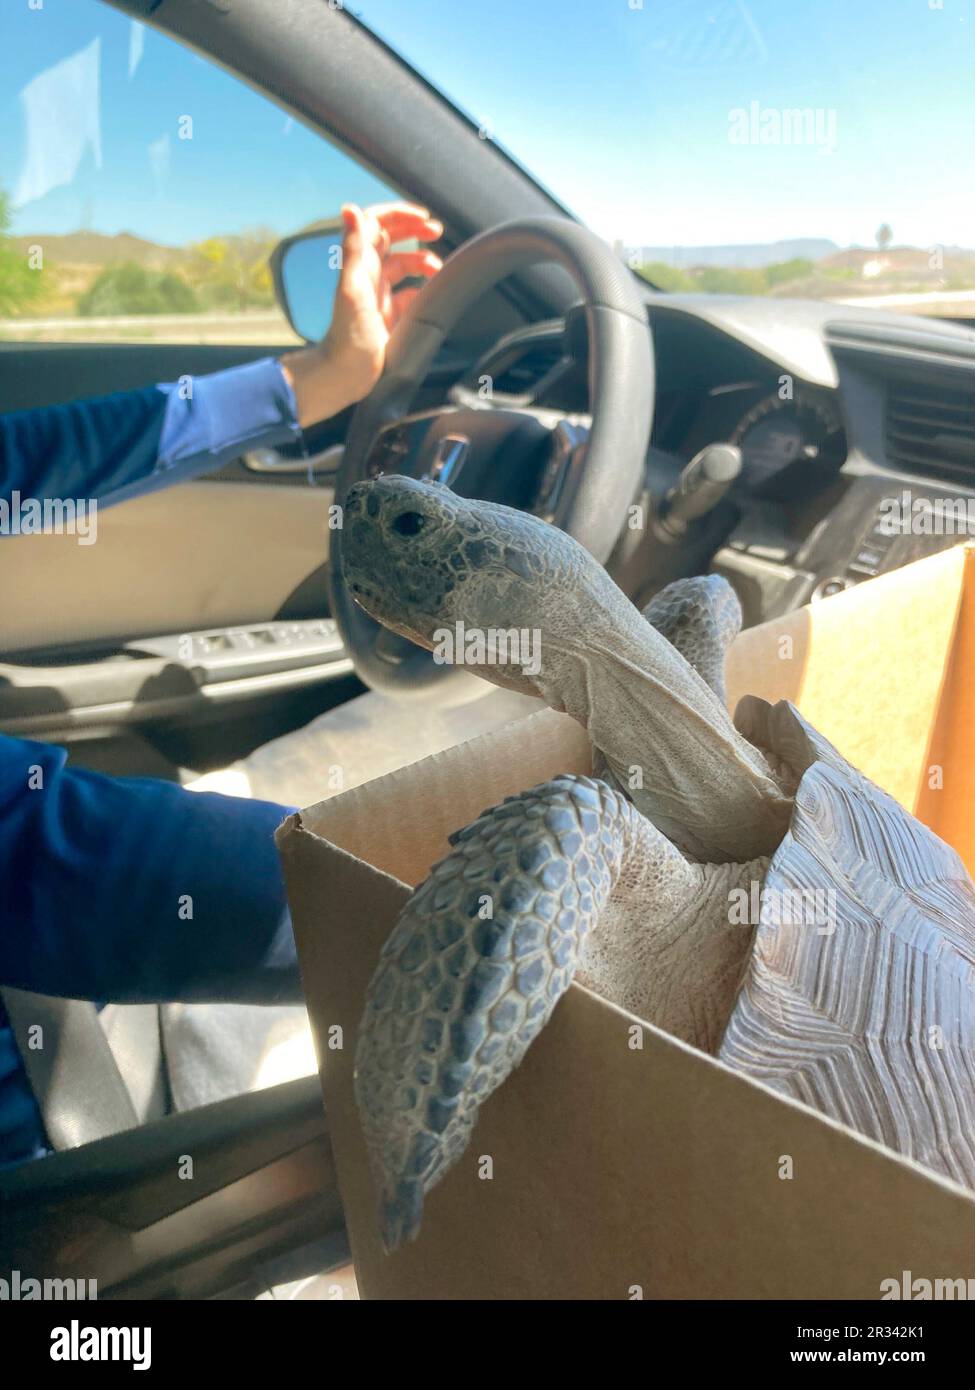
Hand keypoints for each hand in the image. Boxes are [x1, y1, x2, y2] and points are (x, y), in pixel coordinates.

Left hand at [281, 201, 442, 426]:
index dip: (398, 214)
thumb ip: (353, 247)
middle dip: (415, 231)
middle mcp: (370, 275)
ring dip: (423, 261)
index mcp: (360, 264)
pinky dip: (423, 290)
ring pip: (405, 266)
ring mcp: (381, 295)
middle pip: (393, 240)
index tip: (422, 216)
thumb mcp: (352, 287)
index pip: (377, 225)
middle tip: (437, 230)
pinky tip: (432, 295)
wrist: (346, 373)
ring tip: (437, 269)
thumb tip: (349, 208)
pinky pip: (411, 295)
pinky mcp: (390, 316)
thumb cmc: (347, 335)